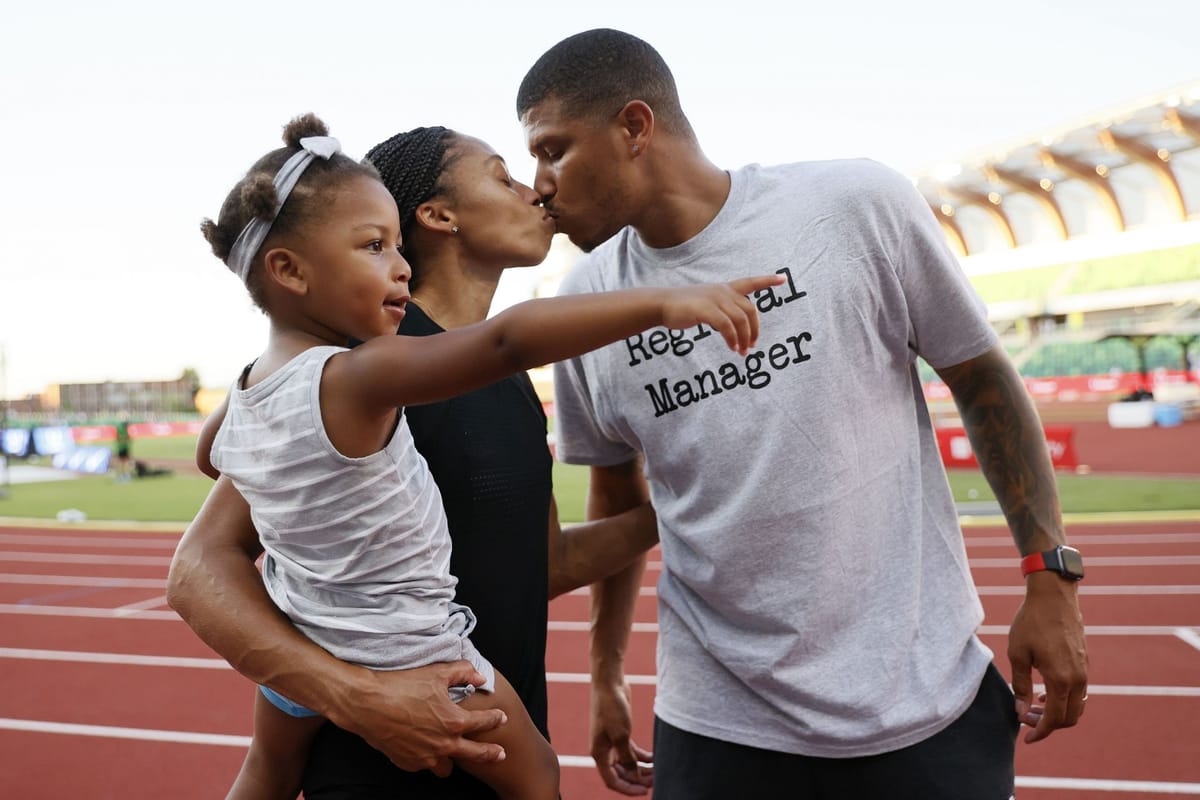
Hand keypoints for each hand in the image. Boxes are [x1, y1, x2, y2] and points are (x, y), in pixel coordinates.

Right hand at [329, 660, 507, 775]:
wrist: (368, 703)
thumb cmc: (401, 685)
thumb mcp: (437, 672)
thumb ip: (463, 672)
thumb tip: (479, 676)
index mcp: (454, 721)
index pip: (484, 722)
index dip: (495, 719)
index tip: (501, 718)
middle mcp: (443, 744)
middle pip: (476, 755)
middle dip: (490, 753)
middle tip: (499, 753)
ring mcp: (425, 757)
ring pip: (447, 768)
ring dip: (452, 759)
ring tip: (454, 753)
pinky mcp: (407, 762)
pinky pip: (424, 766)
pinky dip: (426, 758)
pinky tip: (424, 748)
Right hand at [590, 677, 652, 794]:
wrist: (609, 682)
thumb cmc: (611, 707)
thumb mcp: (622, 735)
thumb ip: (627, 758)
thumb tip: (634, 775)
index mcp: (599, 753)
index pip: (612, 781)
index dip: (628, 789)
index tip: (644, 792)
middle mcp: (604, 750)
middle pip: (621, 774)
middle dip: (637, 779)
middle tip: (656, 781)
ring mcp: (612, 741)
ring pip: (627, 763)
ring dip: (641, 769)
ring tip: (658, 771)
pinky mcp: (621, 732)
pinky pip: (631, 751)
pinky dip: (642, 757)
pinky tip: (655, 758)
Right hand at [660, 274, 784, 354]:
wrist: (661, 304)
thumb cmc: (683, 307)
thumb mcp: (706, 304)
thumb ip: (722, 311)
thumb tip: (734, 327)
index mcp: (724, 289)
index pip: (750, 282)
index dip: (767, 281)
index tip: (783, 279)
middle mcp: (722, 291)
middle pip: (750, 310)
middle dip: (755, 329)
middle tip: (751, 346)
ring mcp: (714, 299)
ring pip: (741, 320)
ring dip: (744, 338)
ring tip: (741, 351)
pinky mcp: (705, 310)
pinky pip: (727, 327)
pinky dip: (732, 339)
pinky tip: (732, 347)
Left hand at [1007, 572, 1088, 743]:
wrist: (1054, 595)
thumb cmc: (1031, 622)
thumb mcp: (1018, 654)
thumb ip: (1021, 686)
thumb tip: (1021, 713)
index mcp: (1061, 679)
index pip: (1055, 720)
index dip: (1040, 732)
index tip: (1026, 738)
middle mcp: (1078, 679)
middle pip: (1069, 718)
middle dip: (1048, 725)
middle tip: (1025, 719)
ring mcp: (1085, 671)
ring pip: (1077, 706)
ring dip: (1058, 713)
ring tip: (1034, 707)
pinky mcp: (1085, 662)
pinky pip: (1079, 692)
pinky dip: (1065, 700)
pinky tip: (1046, 692)